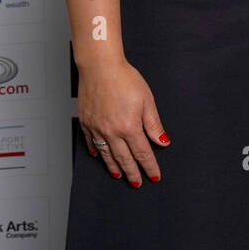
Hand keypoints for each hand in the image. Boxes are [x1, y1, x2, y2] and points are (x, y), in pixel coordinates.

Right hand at [78, 56, 169, 185]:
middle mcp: (112, 132)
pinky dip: (95, 151)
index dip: (150, 166)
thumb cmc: (124, 78)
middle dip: (133, 173)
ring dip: (114, 167)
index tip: (154, 176)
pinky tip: (98, 156)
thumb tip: (162, 141)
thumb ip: (154, 124)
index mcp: (129, 127)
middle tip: (137, 183)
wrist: (100, 66)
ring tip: (120, 176)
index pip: (142, 153)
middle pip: (124, 159)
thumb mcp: (147, 100)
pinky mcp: (86, 122)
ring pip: (107, 154)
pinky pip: (90, 142)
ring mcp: (97, 128)